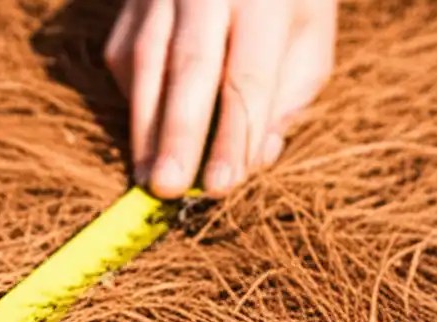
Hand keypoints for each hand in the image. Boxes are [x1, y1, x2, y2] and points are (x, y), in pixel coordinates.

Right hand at [104, 0, 336, 198]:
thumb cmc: (286, 3)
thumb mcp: (309, 41)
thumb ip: (287, 100)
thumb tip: (254, 160)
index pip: (246, 77)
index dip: (232, 135)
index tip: (219, 186)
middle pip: (189, 67)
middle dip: (178, 135)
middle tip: (168, 188)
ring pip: (145, 62)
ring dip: (145, 129)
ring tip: (147, 180)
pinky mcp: (132, 2)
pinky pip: (127, 57)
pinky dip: (137, 102)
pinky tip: (149, 137)